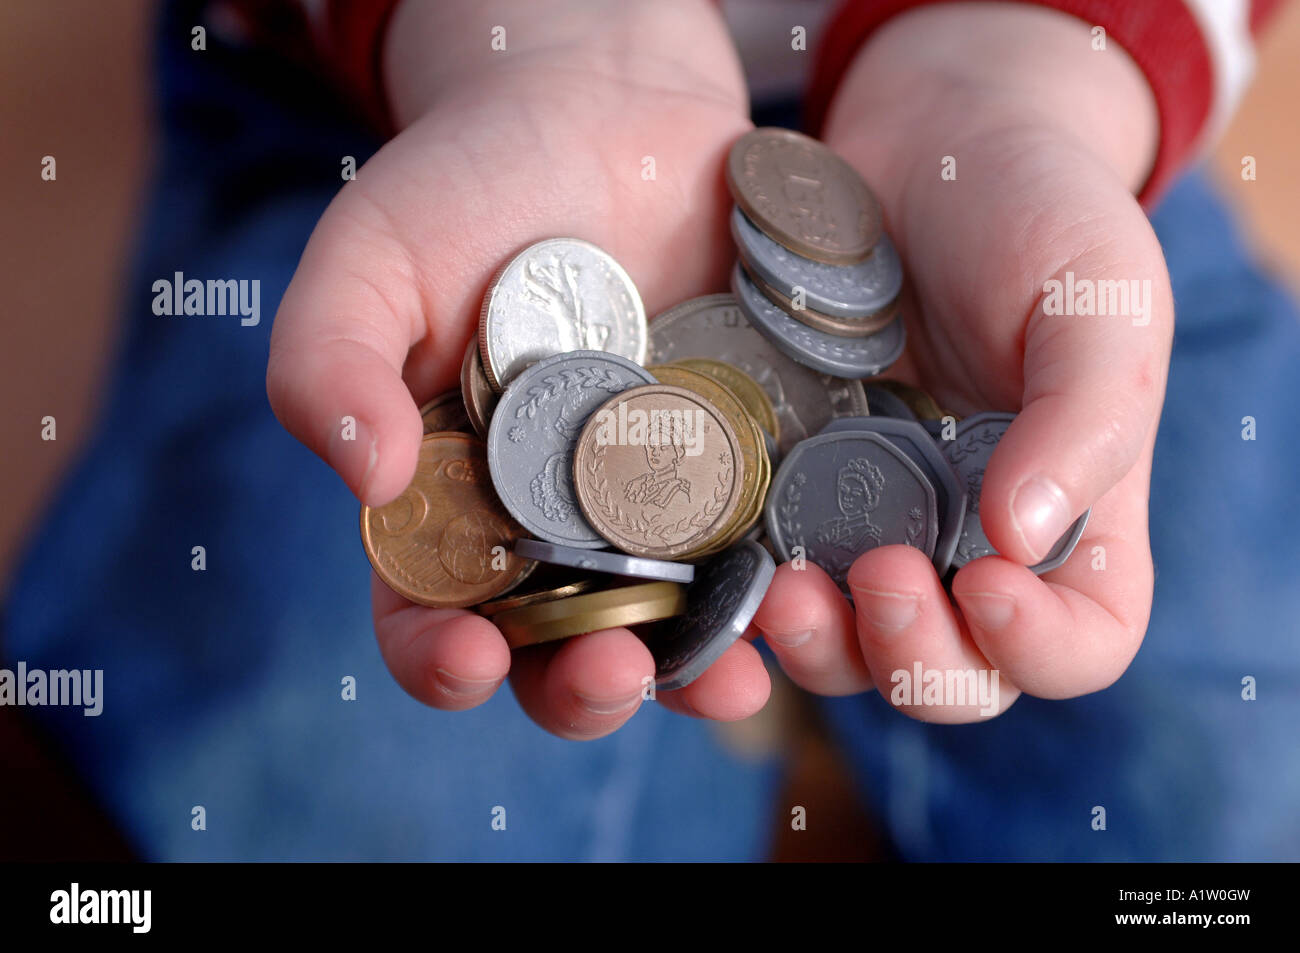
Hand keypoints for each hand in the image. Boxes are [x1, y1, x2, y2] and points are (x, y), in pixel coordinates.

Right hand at [267, 0, 770, 737]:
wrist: (606, 110)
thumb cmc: (469, 184)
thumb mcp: (375, 257)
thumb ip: (331, 360)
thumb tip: (364, 477)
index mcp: (452, 507)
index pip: (430, 616)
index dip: (441, 656)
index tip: (468, 655)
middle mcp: (553, 530)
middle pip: (561, 651)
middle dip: (582, 685)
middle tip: (610, 671)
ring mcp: (654, 509)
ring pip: (675, 627)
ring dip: (700, 672)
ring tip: (734, 677)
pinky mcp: (742, 469)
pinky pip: (764, 549)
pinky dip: (780, 584)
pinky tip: (800, 588)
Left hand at [752, 4, 1170, 720]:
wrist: (924, 144)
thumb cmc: (1037, 211)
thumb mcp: (1096, 295)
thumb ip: (1087, 415)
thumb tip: (1022, 540)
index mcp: (1071, 522)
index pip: (1081, 642)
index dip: (1040, 647)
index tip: (991, 582)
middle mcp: (966, 546)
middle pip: (950, 676)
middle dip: (912, 659)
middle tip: (875, 576)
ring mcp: (867, 525)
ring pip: (845, 649)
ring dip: (816, 644)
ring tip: (785, 586)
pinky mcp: (782, 490)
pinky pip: (760, 575)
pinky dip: (740, 592)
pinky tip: (720, 554)